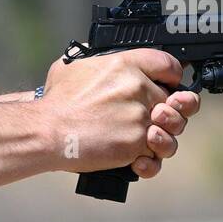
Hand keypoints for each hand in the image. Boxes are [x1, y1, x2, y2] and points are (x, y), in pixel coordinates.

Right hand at [39, 49, 200, 175]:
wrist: (47, 132)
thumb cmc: (56, 102)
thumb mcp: (74, 66)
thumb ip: (99, 60)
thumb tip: (105, 60)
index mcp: (125, 65)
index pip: (169, 65)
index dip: (172, 77)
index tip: (168, 86)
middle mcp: (137, 89)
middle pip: (175, 100)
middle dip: (166, 112)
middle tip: (153, 119)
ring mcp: (139, 118)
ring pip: (172, 130)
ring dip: (163, 137)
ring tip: (147, 140)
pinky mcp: (135, 144)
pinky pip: (155, 156)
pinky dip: (147, 162)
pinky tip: (137, 160)